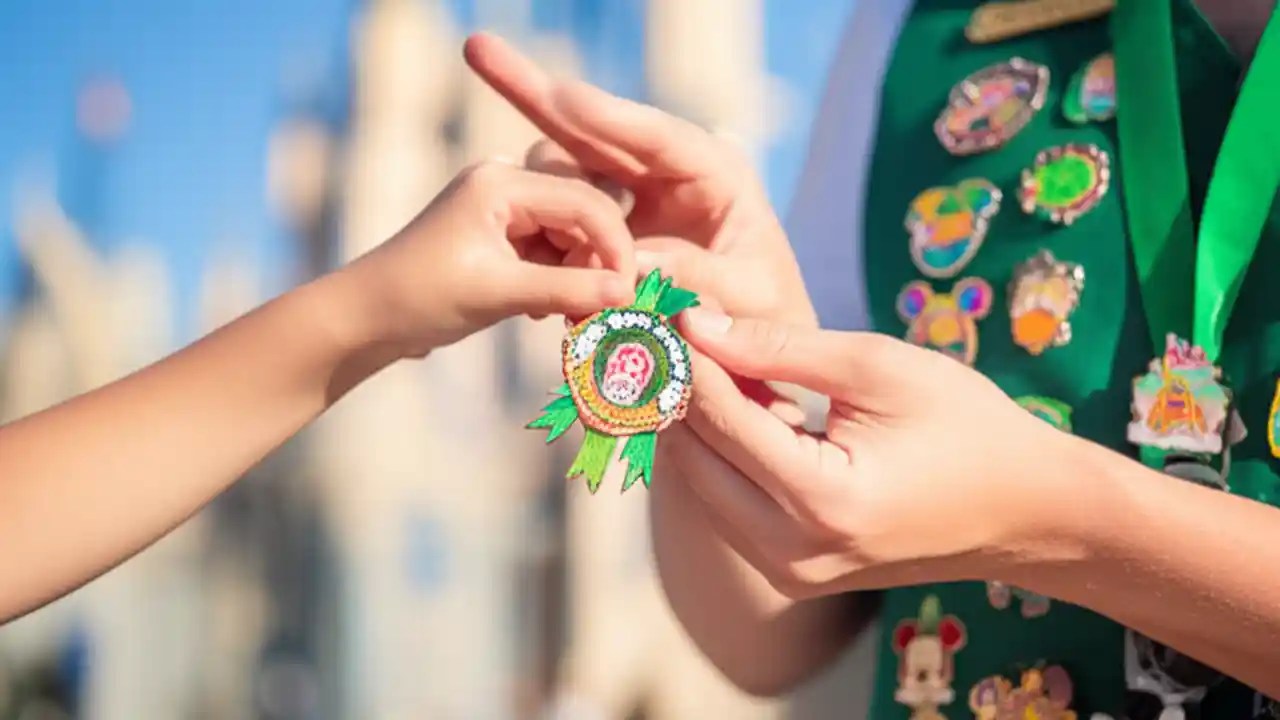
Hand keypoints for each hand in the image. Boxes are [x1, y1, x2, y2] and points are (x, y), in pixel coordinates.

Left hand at [339, 159, 633, 358]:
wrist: (364, 319)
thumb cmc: (420, 299)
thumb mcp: (500, 294)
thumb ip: (568, 290)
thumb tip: (629, 293)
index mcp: (501, 182)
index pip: (585, 202)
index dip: (616, 247)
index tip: (630, 293)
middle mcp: (505, 183)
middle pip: (583, 216)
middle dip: (597, 264)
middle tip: (601, 313)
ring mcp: (502, 209)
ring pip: (570, 238)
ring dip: (578, 278)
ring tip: (569, 320)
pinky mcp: (500, 235)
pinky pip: (550, 252)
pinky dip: (558, 282)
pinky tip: (544, 313)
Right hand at [463, 33, 814, 325]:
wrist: (762, 350)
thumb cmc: (773, 318)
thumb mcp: (752, 298)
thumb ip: (701, 277)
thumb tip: (632, 261)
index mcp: (716, 176)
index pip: (661, 138)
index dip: (611, 118)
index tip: (565, 98)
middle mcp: (668, 176)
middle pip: (597, 131)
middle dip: (539, 95)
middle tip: (478, 50)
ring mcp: (632, 201)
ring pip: (571, 173)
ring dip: (535, 178)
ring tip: (495, 143)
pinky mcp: (607, 233)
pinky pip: (565, 223)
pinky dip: (541, 233)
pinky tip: (516, 240)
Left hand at [674, 308, 1079, 598]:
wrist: (1027, 511)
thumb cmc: (966, 426)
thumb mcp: (876, 366)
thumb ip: (778, 347)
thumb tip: (693, 324)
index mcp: (821, 501)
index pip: (718, 419)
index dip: (684, 356)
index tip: (664, 306)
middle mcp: (791, 552)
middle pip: (693, 458)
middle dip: (672, 389)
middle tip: (666, 326)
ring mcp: (788, 573)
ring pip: (702, 483)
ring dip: (693, 420)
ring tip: (702, 354)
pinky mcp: (790, 573)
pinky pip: (729, 503)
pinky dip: (723, 451)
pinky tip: (736, 399)